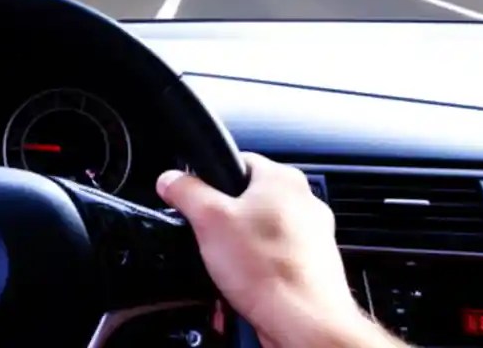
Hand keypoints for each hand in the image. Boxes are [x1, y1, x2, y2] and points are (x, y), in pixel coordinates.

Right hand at [157, 153, 403, 347]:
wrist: (303, 322)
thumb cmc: (269, 270)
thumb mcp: (208, 220)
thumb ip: (185, 191)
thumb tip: (171, 179)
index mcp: (283, 179)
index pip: (239, 160)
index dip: (210, 177)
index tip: (196, 196)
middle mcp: (304, 202)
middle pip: (247, 200)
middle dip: (225, 221)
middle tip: (211, 237)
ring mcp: (311, 236)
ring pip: (260, 232)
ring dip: (240, 248)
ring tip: (229, 266)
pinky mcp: (311, 266)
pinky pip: (273, 259)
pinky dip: (257, 269)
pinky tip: (246, 284)